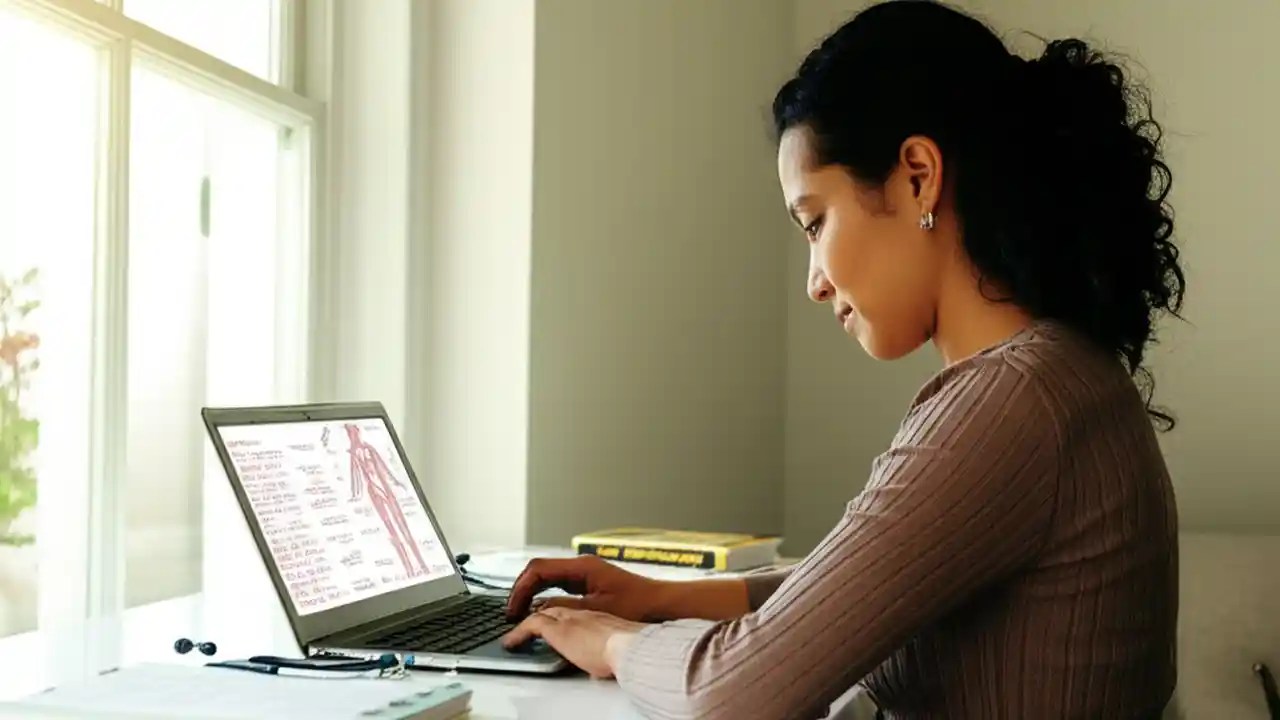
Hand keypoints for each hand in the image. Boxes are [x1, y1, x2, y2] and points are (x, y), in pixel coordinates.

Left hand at [502, 607, 642, 677]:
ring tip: (516, 633)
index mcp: (599, 617)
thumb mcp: (616, 654)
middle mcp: (583, 613)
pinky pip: (530, 625)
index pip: (574, 613)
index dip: (561, 618)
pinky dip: (518, 634)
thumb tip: (598, 671)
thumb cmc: (631, 651)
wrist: (630, 646)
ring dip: (527, 622)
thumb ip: (603, 658)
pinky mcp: (557, 629)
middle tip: (530, 624)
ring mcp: (569, 618)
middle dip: (542, 614)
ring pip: (541, 613)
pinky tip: (510, 642)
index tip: (554, 625)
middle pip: (555, 608)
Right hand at [505, 555, 665, 620]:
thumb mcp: (596, 610)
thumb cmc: (637, 606)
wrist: (662, 604)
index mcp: (581, 567)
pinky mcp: (589, 582)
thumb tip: (539, 609)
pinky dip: (544, 594)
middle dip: (521, 590)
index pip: (538, 569)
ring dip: (531, 592)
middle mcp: (580, 565)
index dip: (520, 588)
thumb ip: (566, 608)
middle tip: (510, 612)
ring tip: (520, 613)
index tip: (512, 608)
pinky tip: (541, 611)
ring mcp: (584, 572)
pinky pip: (558, 584)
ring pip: (547, 577)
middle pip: (538, 571)